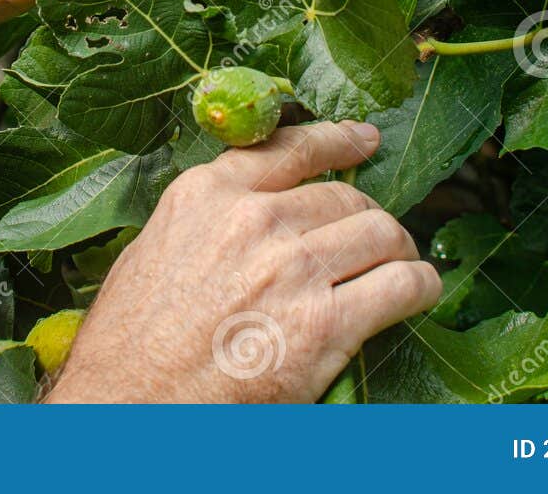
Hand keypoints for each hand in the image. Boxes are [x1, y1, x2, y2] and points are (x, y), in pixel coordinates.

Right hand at [45, 122, 442, 403]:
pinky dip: (420, 287)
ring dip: (399, 249)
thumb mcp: (152, 250)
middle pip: (343, 196)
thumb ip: (205, 220)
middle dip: (367, 216)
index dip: (337, 141)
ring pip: (380, 233)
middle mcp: (253, 219)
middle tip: (376, 238)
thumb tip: (251, 211)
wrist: (127, 407)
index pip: (290, 149)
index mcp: (206, 195)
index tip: (363, 141)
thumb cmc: (129, 343)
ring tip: (401, 265)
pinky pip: (400, 286)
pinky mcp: (324, 325)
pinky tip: (420, 294)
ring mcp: (291, 268)